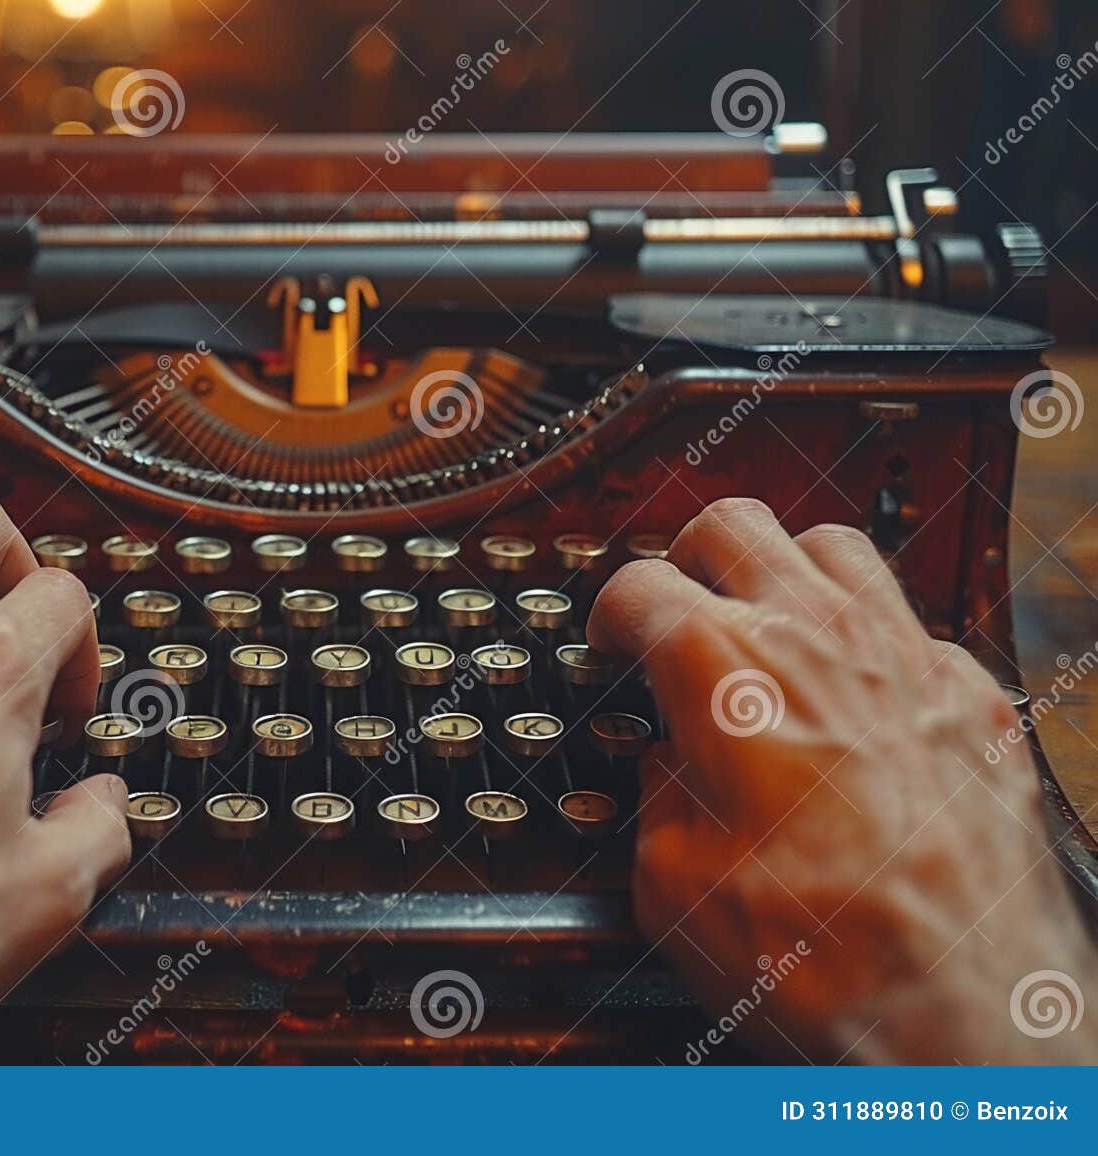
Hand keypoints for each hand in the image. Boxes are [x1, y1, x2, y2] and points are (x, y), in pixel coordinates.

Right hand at [586, 497, 1096, 1063]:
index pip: (639, 584)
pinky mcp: (972, 696)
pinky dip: (872, 638)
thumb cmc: (822, 951)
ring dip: (786, 568)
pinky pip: (913, 621)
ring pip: (834, 543)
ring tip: (769, 615)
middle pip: (735, 523)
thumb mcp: (671, 885)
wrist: (966, 1008)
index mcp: (724, 671)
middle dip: (690, 555)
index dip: (609, 611)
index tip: (611, 638)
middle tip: (679, 599)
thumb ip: (657, 798)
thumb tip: (669, 770)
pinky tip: (858, 691)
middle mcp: (817, 639)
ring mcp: (905, 656)